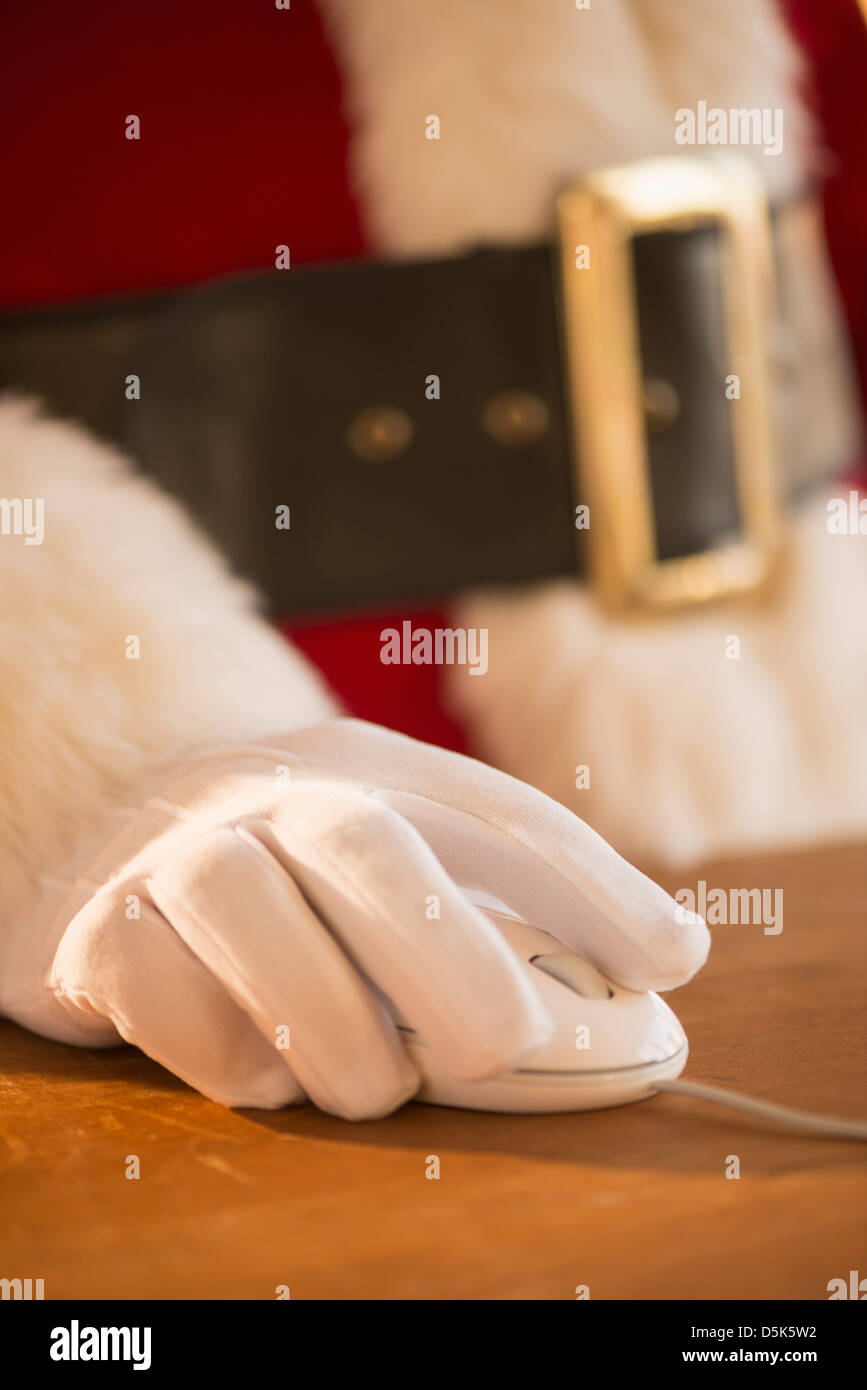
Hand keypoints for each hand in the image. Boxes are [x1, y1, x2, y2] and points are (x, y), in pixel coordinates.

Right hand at [1, 720, 708, 1118]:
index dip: (594, 888)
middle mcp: (271, 792)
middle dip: (455, 969)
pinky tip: (265, 1067)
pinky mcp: (98, 932)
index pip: (496, 816)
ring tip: (367, 1079)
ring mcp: (177, 854)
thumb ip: (503, 905)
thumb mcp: (390, 853)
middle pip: (374, 853)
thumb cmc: (290, 872)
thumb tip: (666, 962)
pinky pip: (181, 1011)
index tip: (672, 962)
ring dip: (339, 1040)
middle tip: (501, 1049)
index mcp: (367, 766)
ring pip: (265, 932)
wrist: (108, 838)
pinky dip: (242, 1061)